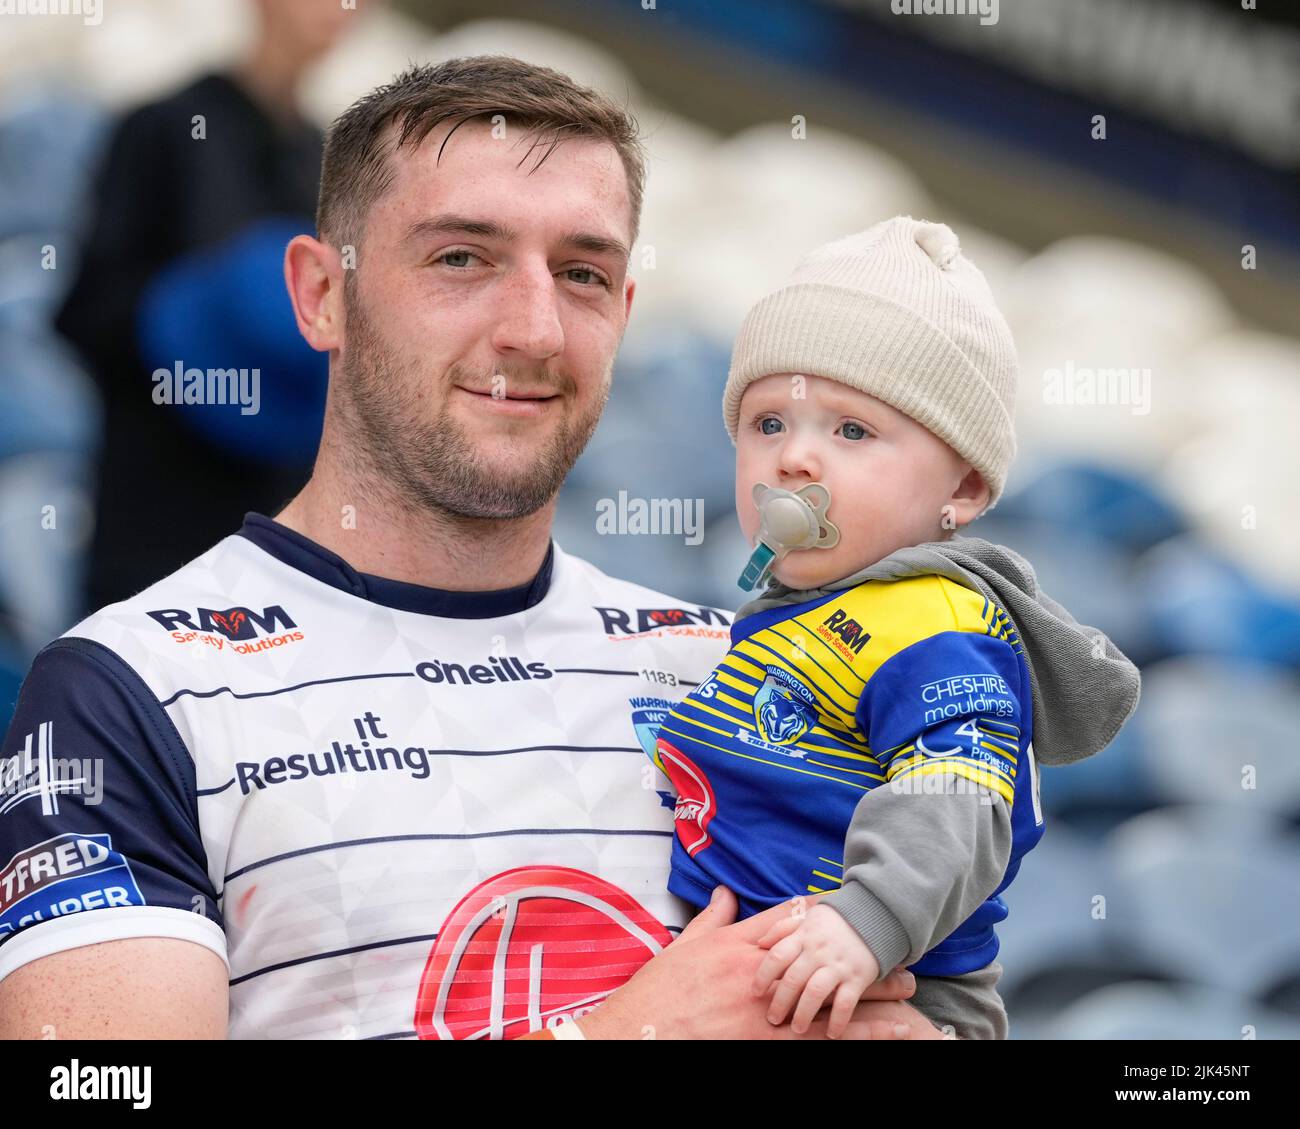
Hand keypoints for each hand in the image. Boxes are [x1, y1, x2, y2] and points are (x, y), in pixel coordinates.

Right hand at [572, 886, 924, 1039]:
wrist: (642, 1031)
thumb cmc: (661, 990)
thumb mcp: (685, 945)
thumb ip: (712, 918)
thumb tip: (726, 892)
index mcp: (739, 944)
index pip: (789, 920)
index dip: (820, 916)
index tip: (847, 914)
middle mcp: (759, 971)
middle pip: (821, 958)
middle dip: (860, 957)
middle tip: (897, 956)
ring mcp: (766, 1007)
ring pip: (830, 998)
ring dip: (871, 999)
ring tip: (907, 998)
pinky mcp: (766, 1038)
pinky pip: (819, 1037)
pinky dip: (852, 1035)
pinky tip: (880, 1036)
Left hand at [752, 902, 880, 1037]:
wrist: (874, 915)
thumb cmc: (834, 920)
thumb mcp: (807, 918)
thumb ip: (782, 929)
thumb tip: (760, 943)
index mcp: (803, 937)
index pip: (777, 956)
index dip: (763, 975)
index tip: (756, 992)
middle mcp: (818, 951)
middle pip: (793, 979)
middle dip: (780, 1002)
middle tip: (772, 1018)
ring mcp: (838, 964)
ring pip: (815, 992)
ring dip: (804, 1013)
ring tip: (797, 1029)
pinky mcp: (858, 977)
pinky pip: (846, 1003)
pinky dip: (838, 1020)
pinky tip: (832, 1034)